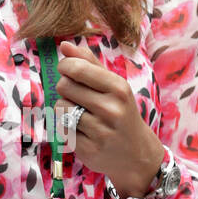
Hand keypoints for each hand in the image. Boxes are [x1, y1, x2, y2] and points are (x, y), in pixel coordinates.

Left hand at [55, 38, 162, 198]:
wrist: (136, 154)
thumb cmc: (121, 112)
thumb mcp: (113, 85)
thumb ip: (89, 63)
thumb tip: (64, 45)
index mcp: (118, 88)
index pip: (78, 68)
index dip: (65, 65)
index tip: (66, 69)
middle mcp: (111, 109)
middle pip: (64, 86)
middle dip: (65, 88)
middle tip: (76, 95)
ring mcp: (100, 131)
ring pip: (60, 107)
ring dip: (64, 108)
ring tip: (79, 113)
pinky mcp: (88, 148)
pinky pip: (62, 128)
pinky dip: (67, 127)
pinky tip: (82, 130)